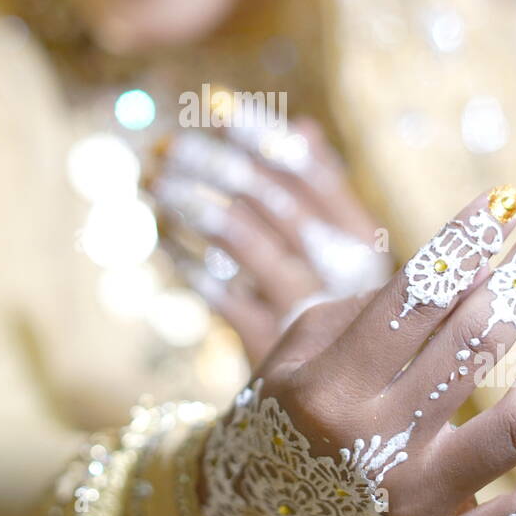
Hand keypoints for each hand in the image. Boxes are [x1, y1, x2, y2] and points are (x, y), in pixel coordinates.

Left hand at [148, 118, 392, 363]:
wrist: (343, 407)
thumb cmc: (344, 316)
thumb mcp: (347, 255)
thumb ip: (325, 192)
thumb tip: (303, 127)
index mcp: (362, 238)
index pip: (308, 170)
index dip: (260, 134)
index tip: (216, 108)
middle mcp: (340, 268)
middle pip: (268, 196)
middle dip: (209, 163)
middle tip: (165, 146)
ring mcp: (306, 306)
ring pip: (239, 236)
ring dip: (189, 202)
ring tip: (153, 183)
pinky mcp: (270, 344)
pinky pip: (217, 290)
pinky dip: (185, 258)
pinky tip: (162, 237)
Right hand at [197, 187, 515, 515]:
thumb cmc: (284, 411)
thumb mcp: (300, 347)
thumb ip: (375, 307)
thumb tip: (467, 265)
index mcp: (327, 390)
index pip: (418, 294)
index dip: (470, 238)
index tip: (508, 199)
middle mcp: (371, 448)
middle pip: (473, 341)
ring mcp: (412, 503)